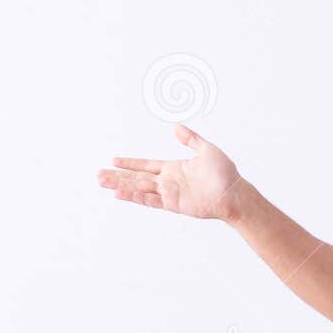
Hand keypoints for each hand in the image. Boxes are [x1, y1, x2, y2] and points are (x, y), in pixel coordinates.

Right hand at [98, 125, 242, 220]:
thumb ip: (190, 139)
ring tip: (102, 183)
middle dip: (117, 176)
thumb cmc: (224, 173)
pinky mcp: (173, 205)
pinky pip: (150, 201)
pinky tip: (120, 195)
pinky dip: (135, 197)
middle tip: (98, 174)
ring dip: (120, 185)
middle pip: (136, 177)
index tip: (114, 160)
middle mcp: (167, 181)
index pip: (145, 164)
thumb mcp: (206, 149)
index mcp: (172, 168)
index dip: (129, 163)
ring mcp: (169, 194)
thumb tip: (176, 127)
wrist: (234, 193)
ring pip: (138, 188)